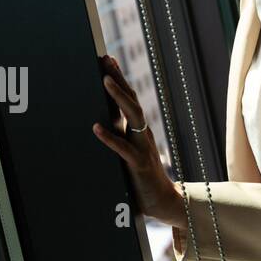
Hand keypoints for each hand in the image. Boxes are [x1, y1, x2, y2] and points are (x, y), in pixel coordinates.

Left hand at [92, 54, 177, 221]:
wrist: (163, 201)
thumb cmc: (142, 177)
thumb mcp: (129, 152)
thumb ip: (119, 137)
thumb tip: (102, 121)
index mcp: (139, 131)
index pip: (130, 99)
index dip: (120, 79)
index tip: (108, 59)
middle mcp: (142, 135)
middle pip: (132, 100)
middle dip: (119, 79)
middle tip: (106, 61)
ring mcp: (142, 148)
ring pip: (133, 117)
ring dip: (119, 98)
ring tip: (105, 81)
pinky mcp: (138, 165)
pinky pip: (123, 149)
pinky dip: (109, 137)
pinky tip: (96, 128)